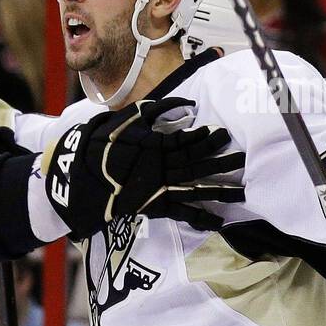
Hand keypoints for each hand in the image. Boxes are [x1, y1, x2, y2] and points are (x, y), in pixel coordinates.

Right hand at [44, 97, 244, 240]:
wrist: (81, 173)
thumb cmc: (104, 143)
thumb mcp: (129, 119)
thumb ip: (158, 110)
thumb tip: (188, 103)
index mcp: (158, 145)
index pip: (188, 140)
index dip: (206, 138)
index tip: (223, 133)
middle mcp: (163, 167)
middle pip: (200, 164)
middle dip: (223, 161)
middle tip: (245, 158)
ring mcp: (160, 187)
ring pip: (197, 189)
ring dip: (221, 191)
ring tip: (243, 194)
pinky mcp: (155, 205)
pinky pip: (181, 213)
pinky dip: (199, 218)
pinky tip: (218, 222)